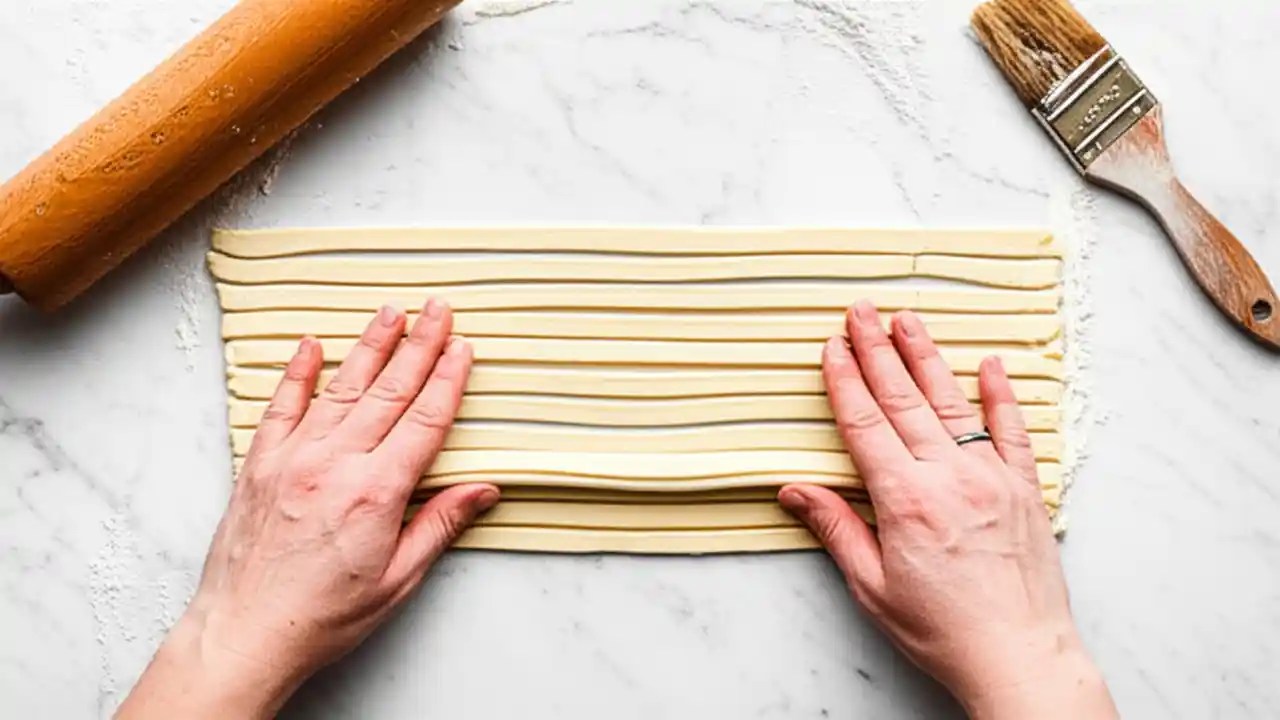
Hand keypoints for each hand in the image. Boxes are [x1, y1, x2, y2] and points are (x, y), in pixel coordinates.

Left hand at [118, 299, 497, 718]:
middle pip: (388, 392)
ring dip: (369, 346)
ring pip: (341, 388)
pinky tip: (311, 345)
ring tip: (390, 312)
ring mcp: (293, 459)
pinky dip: (297, 373)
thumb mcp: (397, 579)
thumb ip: (438, 525)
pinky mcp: (260, 465)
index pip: (424, 421)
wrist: (246, 634)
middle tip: (437, 309)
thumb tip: (482, 490)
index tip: (462, 347)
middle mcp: (335, 465)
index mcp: (376, 493)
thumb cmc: (323, 616)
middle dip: (419, 345)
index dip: (448, 380)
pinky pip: (281, 407)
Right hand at [779, 301, 1115, 718]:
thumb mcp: (873, 587)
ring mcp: (992, 478)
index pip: (865, 425)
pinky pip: (1012, 430)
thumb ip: (836, 529)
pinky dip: (1000, 394)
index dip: (845, 381)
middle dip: (877, 350)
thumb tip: (795, 490)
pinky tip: (988, 364)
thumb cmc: (943, 631)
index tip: (831, 347)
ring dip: (926, 357)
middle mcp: (949, 478)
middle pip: (903, 400)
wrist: (1019, 657)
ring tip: (908, 320)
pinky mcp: (1026, 489)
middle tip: (861, 311)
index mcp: (905, 501)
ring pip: (952, 403)